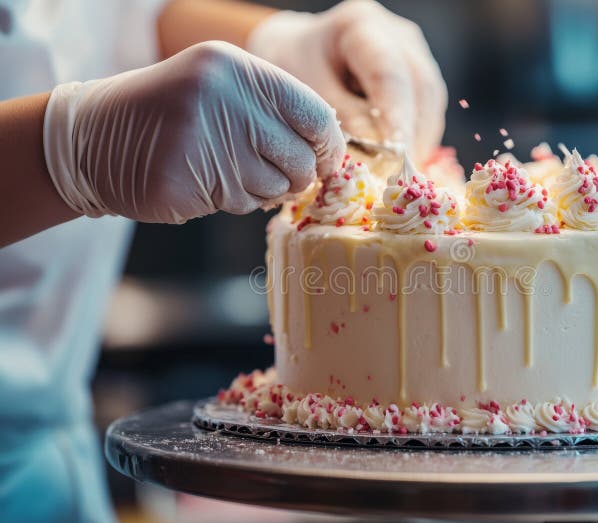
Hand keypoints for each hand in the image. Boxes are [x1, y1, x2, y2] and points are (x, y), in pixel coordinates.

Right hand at [44, 41, 344, 223]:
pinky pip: (238, 205)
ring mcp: (201, 141)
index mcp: (238, 70)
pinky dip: (232, 202)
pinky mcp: (183, 181)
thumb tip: (330, 151)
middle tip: (280, 178)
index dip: (328, 147)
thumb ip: (274, 112)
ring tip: (230, 174)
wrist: (94, 136)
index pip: (314, 116)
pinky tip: (206, 183)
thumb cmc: (172, 115)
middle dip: (297, 178)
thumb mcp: (224, 91)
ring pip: (272, 188)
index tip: (325, 162)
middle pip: (299, 159)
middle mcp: (222, 100)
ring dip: (262, 191)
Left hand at [248, 0, 446, 162]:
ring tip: (405, 179)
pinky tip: (403, 166)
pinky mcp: (416, 78)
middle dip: (415, 137)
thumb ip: (342, 121)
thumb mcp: (305, 94)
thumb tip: (379, 158)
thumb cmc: (292, 70)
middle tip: (405, 181)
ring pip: (431, 102)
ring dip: (420, 142)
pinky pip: (426, 111)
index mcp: (362, 27)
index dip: (398, 120)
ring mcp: (412, 55)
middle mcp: (397, 37)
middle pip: (422, 88)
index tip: (400, 158)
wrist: (290, 53)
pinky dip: (417, 139)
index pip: (389, 75)